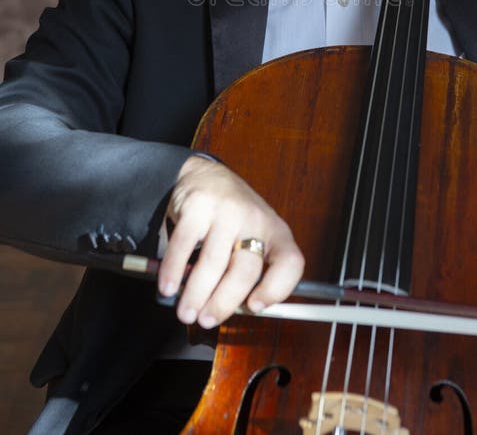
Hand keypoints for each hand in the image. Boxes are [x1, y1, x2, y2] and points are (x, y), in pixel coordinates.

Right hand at [158, 156, 303, 327]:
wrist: (206, 174)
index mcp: (275, 231)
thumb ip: (249, 271)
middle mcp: (255, 219)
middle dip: (223, 302)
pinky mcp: (198, 206)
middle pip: (245, 270)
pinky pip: (184, 245)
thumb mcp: (253, 236)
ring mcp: (227, 210)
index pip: (289, 262)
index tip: (255, 307)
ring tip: (185, 313)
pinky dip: (174, 271)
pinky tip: (168, 287)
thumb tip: (231, 312)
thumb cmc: (233, 217)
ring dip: (196, 294)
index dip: (277, 289)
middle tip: (206, 320)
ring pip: (213, 262)